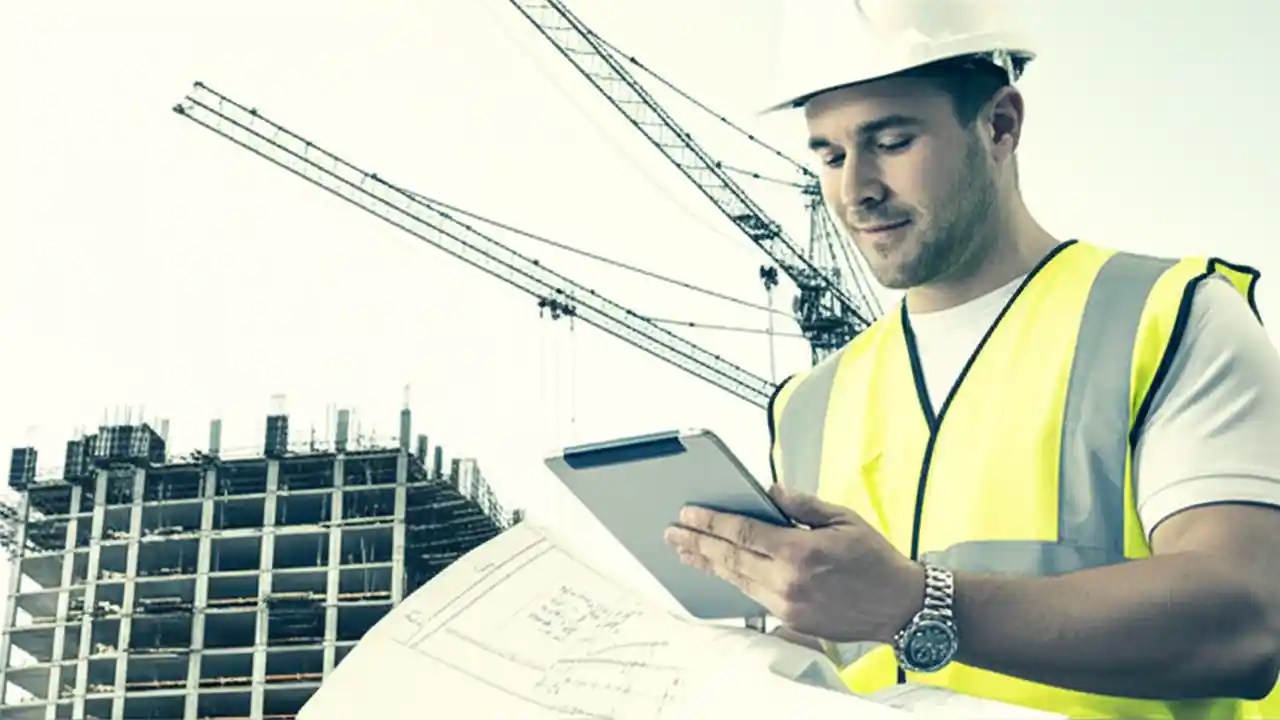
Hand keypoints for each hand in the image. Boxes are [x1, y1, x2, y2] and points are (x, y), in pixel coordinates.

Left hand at [663, 484, 924, 643]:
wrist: (901, 606)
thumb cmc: (875, 559)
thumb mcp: (842, 518)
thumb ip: (801, 504)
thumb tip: (768, 490)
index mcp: (800, 552)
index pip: (742, 533)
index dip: (710, 522)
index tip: (687, 513)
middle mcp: (788, 581)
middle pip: (729, 559)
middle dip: (697, 542)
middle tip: (672, 531)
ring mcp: (787, 604)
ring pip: (736, 579)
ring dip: (707, 562)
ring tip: (685, 549)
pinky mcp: (791, 619)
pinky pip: (751, 595)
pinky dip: (731, 579)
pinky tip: (718, 569)